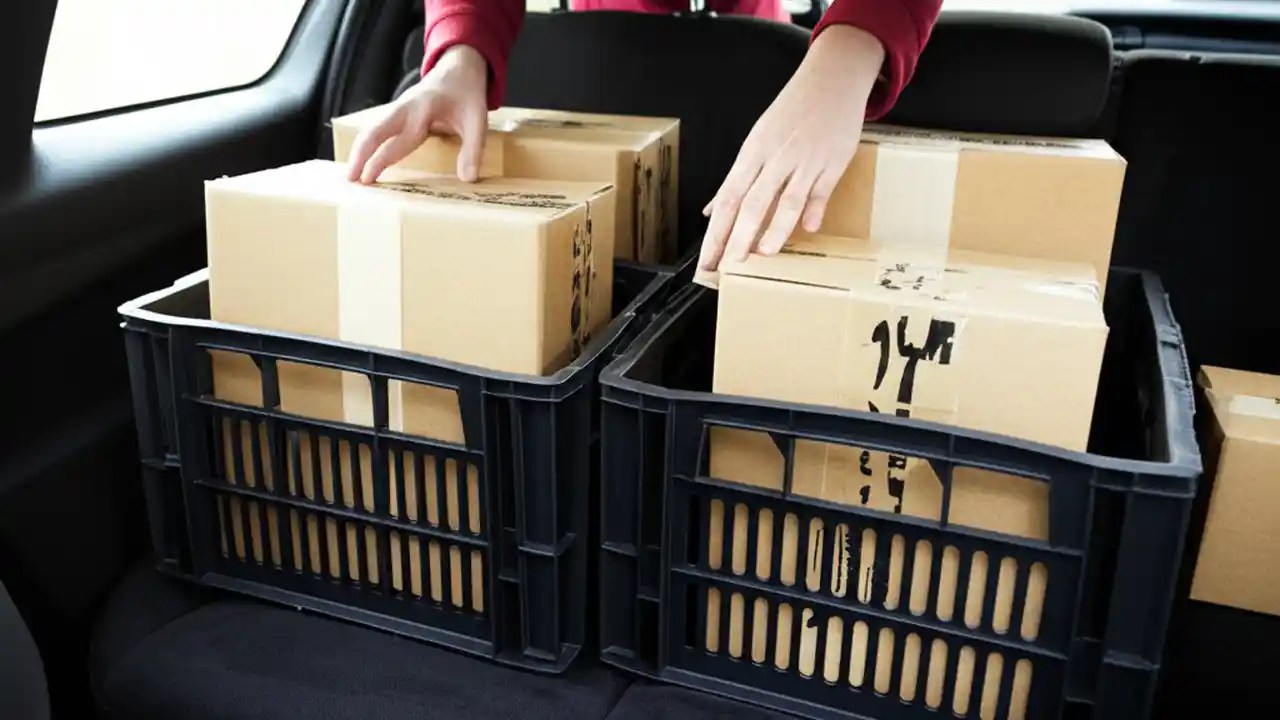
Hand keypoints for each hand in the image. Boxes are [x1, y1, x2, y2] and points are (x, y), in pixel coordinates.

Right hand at [346, 45, 488, 184]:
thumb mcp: (478, 120)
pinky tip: (365, 160)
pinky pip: (379, 129)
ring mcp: (399, 109)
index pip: (397, 140)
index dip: (380, 160)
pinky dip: (369, 144)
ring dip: (361, 151)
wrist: (459, 68)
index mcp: (421, 110)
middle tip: (350, 180)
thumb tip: (468, 179)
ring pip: (372, 130)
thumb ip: (473, 150)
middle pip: (373, 132)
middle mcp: (404, 109)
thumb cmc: (467, 93)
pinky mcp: (399, 113)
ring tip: (353, 175)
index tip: (367, 178)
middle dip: (359, 155)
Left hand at [699, 26, 885, 270]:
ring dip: (776, 228)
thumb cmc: (791, 112)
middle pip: (752, 202)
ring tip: (765, 254)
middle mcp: (776, 157)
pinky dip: (816, 208)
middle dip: (739, 236)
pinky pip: (823, 189)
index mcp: (752, 152)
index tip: (709, 259)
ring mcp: (806, 160)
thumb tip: (711, 210)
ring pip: (788, 198)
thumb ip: (737, 179)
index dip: (716, 232)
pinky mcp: (834, 161)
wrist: (832, 78)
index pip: (728, 198)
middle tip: (730, 265)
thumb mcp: (757, 139)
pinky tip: (809, 229)